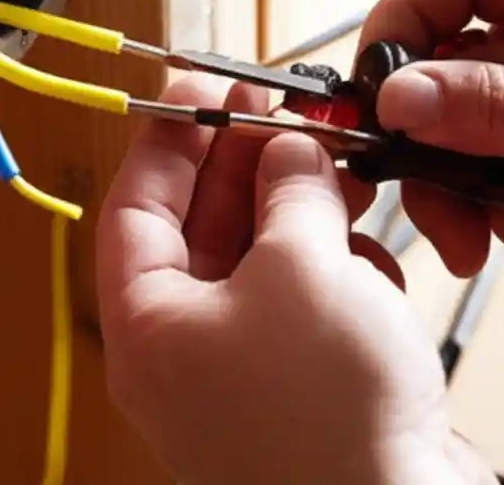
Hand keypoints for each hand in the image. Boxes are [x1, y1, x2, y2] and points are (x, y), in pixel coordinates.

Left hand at [95, 75, 496, 484]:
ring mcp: (244, 374)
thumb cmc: (328, 418)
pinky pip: (305, 307)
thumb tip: (291, 152)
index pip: (135, 206)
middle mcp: (185, 351)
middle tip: (284, 112)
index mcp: (149, 325)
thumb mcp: (305, 268)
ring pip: (263, 263)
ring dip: (303, 214)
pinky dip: (335, 272)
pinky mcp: (302, 388)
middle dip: (247, 165)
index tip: (201, 84)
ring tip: (340, 170)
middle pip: (201, 229)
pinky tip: (368, 254)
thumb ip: (292, 192)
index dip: (168, 138)